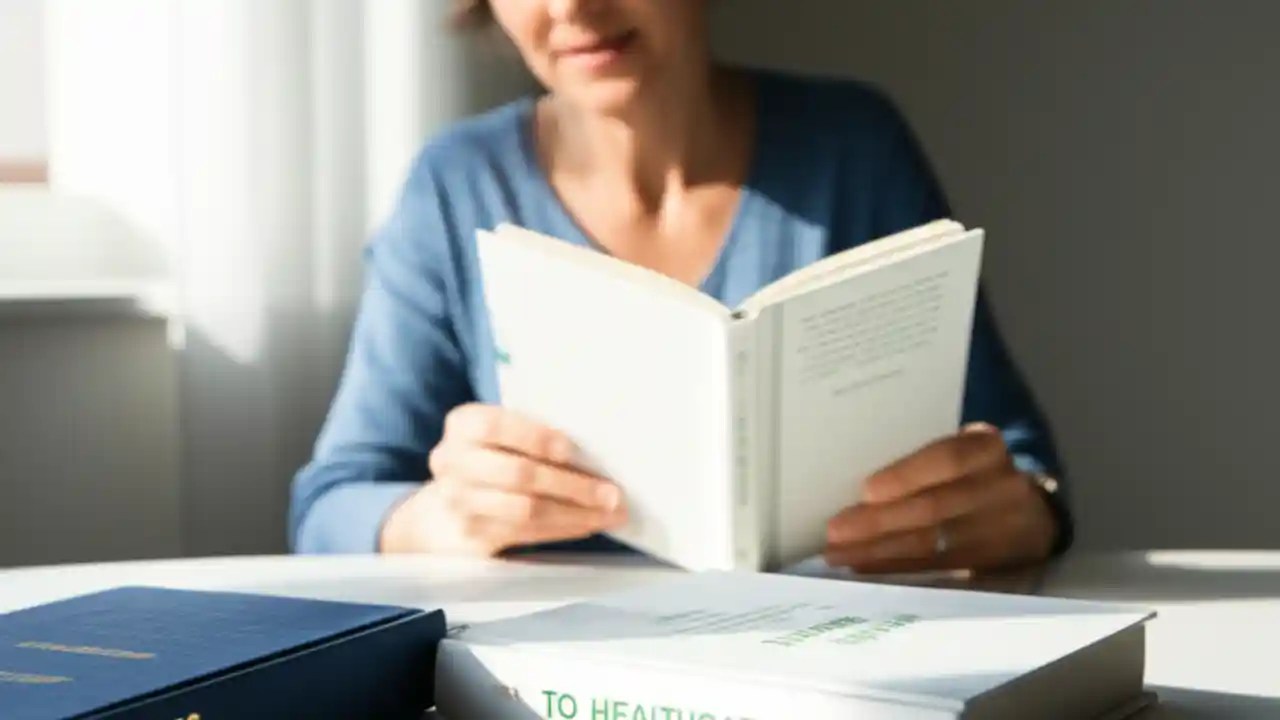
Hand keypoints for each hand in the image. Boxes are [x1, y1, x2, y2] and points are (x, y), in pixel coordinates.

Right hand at [380, 403, 626, 554]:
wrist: (444, 509)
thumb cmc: (491, 458)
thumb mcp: (501, 435)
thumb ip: (533, 433)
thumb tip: (596, 448)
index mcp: (463, 425)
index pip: (494, 426)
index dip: (534, 437)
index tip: (570, 450)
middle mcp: (453, 462)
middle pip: (516, 474)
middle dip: (570, 485)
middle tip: (612, 493)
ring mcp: (460, 504)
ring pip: (525, 511)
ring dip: (575, 513)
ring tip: (611, 513)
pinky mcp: (472, 537)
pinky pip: (525, 535)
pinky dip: (562, 529)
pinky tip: (588, 524)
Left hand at [824, 423, 1057, 572]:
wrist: (1032, 509)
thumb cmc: (972, 472)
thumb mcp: (959, 451)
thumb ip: (921, 462)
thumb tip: (859, 486)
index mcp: (987, 448)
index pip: (949, 459)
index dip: (907, 475)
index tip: (867, 491)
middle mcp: (1004, 487)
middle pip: (937, 508)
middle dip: (881, 523)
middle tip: (836, 533)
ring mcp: (1008, 529)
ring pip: (936, 545)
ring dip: (882, 553)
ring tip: (841, 556)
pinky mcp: (1002, 565)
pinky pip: (943, 571)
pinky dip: (901, 569)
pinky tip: (868, 568)